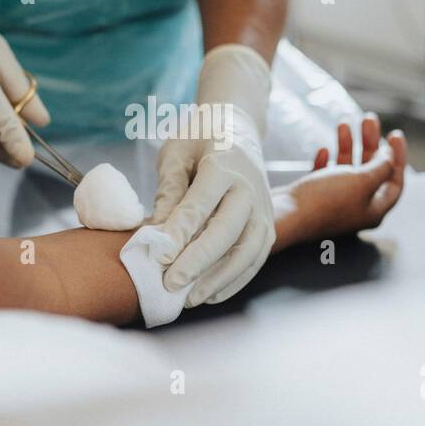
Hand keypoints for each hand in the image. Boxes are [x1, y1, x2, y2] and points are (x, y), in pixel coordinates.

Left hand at [150, 45, 274, 306]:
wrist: (237, 127)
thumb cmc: (198, 139)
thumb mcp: (175, 154)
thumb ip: (168, 191)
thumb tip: (156, 233)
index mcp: (224, 164)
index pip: (200, 204)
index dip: (179, 232)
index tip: (158, 255)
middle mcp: (250, 188)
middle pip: (227, 232)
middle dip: (198, 262)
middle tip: (170, 283)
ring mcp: (263, 208)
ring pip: (247, 251)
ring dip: (219, 279)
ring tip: (189, 298)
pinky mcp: (268, 224)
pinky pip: (256, 258)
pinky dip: (235, 281)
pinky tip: (210, 295)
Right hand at [273, 115, 406, 247]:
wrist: (285, 215)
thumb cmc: (326, 201)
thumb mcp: (362, 181)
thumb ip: (381, 167)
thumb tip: (389, 157)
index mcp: (374, 209)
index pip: (395, 182)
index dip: (398, 157)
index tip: (395, 134)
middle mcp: (356, 208)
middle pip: (371, 172)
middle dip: (371, 144)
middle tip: (368, 120)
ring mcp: (334, 204)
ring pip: (347, 170)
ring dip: (348, 146)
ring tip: (343, 124)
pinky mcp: (313, 199)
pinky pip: (325, 177)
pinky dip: (327, 161)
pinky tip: (323, 150)